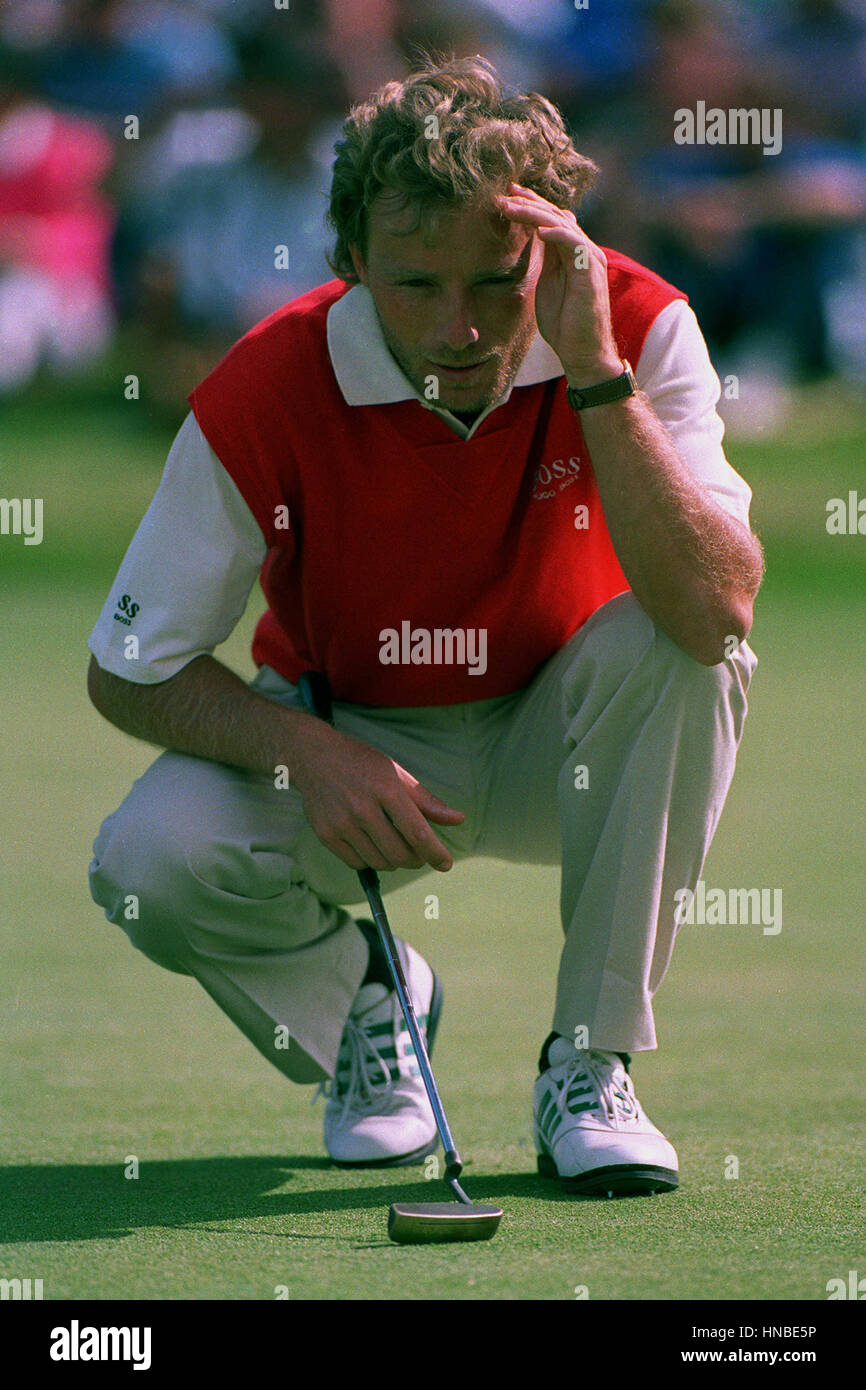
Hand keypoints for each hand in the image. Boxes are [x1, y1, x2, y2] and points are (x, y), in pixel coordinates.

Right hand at [291, 721, 464, 872]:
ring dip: (394, 862)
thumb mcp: (397, 773)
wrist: (314, 757)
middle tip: (418, 853)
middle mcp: (363, 808)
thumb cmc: (362, 764)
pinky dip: (370, 860)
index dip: (435, 853)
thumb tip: (458, 820)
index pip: (417, 832)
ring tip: (395, 846)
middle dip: (416, 859)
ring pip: (379, 862)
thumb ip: (427, 801)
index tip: (445, 864)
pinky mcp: (326, 834)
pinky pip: (357, 863)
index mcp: (386, 789)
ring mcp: (342, 823)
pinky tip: (372, 846)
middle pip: (399, 854)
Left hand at [497, 182, 621, 385]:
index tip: (506, 196)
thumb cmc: (563, 323)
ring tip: (511, 208)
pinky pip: (575, 245)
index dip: (530, 205)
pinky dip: (557, 235)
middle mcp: (583, 250)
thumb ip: (543, 260)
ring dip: (535, 214)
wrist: (581, 352)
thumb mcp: (546, 284)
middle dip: (529, 203)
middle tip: (504, 194)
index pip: (552, 218)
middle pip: (556, 215)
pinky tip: (538, 231)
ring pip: (562, 224)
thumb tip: (530, 239)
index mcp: (571, 252)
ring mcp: (589, 259)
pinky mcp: (591, 273)